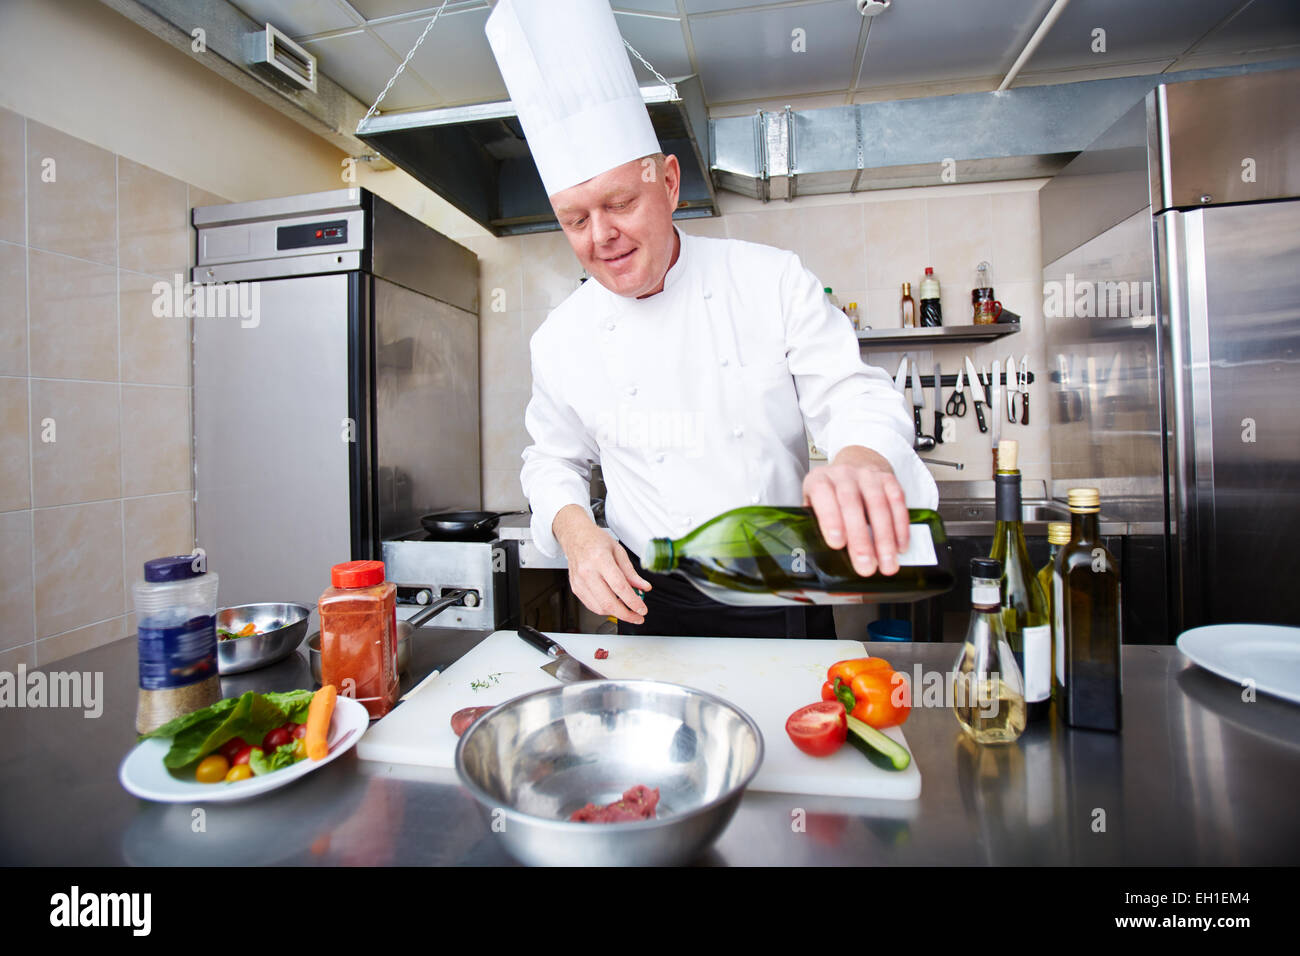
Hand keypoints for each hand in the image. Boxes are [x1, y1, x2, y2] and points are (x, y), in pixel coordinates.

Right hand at [553, 505, 651, 623]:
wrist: (575, 537)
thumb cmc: (596, 541)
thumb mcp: (619, 551)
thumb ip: (631, 572)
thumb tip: (643, 588)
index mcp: (600, 559)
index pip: (619, 587)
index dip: (633, 601)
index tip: (642, 609)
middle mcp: (587, 572)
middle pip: (608, 602)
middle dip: (626, 614)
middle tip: (638, 616)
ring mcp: (579, 582)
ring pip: (599, 608)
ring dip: (616, 613)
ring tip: (627, 609)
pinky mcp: (575, 588)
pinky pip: (591, 606)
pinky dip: (605, 609)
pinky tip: (614, 605)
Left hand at [802, 446, 910, 575]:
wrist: (858, 462)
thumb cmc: (831, 493)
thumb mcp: (814, 501)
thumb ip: (811, 523)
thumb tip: (811, 555)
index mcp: (819, 479)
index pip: (823, 494)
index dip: (830, 519)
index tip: (837, 544)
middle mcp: (843, 474)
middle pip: (851, 504)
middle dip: (860, 539)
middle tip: (865, 565)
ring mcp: (868, 475)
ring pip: (878, 506)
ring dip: (884, 539)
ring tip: (886, 564)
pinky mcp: (889, 479)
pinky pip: (897, 503)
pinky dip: (900, 528)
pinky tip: (900, 547)